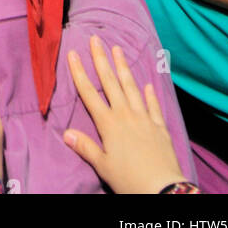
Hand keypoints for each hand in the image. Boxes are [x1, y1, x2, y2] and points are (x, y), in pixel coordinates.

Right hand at [63, 37, 186, 193]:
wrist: (162, 188)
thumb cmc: (128, 179)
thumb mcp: (103, 166)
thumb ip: (85, 147)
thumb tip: (65, 132)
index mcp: (108, 124)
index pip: (89, 94)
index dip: (79, 73)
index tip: (73, 53)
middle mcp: (125, 115)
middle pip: (111, 83)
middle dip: (101, 60)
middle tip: (96, 39)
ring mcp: (144, 118)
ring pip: (132, 87)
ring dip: (124, 68)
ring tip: (118, 49)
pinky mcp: (160, 126)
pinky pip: (154, 105)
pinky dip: (150, 94)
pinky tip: (148, 84)